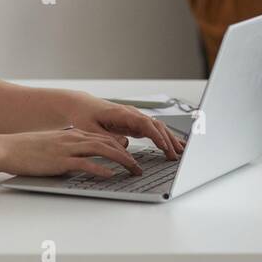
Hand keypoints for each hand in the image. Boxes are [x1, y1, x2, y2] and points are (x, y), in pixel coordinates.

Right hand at [0, 128, 149, 177]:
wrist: (8, 148)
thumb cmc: (27, 150)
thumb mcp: (52, 146)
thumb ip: (68, 150)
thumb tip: (80, 161)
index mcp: (73, 135)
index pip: (104, 138)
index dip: (121, 147)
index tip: (132, 156)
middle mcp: (74, 139)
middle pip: (109, 143)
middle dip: (127, 155)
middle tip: (138, 167)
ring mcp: (68, 149)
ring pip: (103, 151)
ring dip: (121, 161)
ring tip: (133, 170)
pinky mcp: (61, 161)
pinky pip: (86, 164)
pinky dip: (101, 169)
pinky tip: (110, 175)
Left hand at [60, 92, 184, 159]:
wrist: (80, 106)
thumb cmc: (84, 116)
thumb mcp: (90, 130)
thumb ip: (107, 138)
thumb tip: (125, 145)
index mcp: (121, 113)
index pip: (144, 123)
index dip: (156, 135)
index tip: (164, 147)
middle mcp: (131, 114)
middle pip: (155, 125)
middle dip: (168, 140)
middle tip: (176, 156)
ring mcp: (134, 118)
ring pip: (157, 127)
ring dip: (169, 139)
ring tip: (180, 151)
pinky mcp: (134, 123)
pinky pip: (153, 130)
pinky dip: (164, 137)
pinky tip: (172, 144)